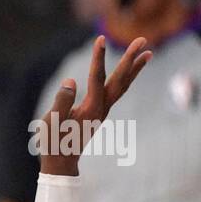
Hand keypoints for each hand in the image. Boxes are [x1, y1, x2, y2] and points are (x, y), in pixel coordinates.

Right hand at [34, 35, 151, 171]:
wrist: (62, 162)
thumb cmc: (54, 142)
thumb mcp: (52, 122)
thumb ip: (61, 101)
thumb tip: (70, 81)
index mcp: (90, 108)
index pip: (96, 78)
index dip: (98, 58)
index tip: (100, 39)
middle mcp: (102, 108)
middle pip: (120, 80)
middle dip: (130, 59)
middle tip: (142, 40)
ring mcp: (103, 110)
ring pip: (123, 86)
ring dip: (135, 69)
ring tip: (148, 53)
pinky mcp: (100, 112)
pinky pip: (117, 91)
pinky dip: (126, 79)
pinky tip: (128, 73)